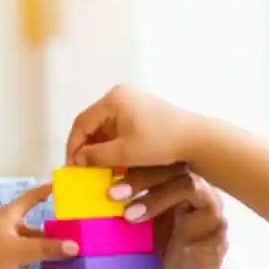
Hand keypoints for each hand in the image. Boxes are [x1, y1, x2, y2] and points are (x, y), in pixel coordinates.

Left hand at [0, 184, 77, 268]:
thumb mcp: (19, 251)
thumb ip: (47, 249)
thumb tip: (76, 246)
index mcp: (7, 216)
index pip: (30, 198)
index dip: (45, 192)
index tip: (61, 187)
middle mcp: (2, 226)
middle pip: (30, 225)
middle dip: (49, 230)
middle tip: (71, 234)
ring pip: (24, 243)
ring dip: (39, 249)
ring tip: (61, 256)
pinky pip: (16, 258)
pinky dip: (28, 264)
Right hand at [65, 85, 206, 167]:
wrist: (197, 139)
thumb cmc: (161, 143)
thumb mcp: (125, 153)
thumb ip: (96, 156)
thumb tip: (77, 159)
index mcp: (113, 100)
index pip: (81, 124)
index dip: (73, 147)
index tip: (71, 168)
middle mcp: (120, 96)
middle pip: (92, 125)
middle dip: (86, 149)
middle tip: (81, 171)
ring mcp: (131, 103)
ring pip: (105, 129)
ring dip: (100, 150)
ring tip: (97, 170)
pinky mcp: (141, 113)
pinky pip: (118, 130)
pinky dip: (113, 146)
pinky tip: (113, 163)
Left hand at [110, 164, 226, 268]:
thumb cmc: (156, 255)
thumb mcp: (133, 232)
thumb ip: (116, 213)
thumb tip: (78, 200)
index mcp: (168, 184)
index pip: (152, 162)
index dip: (127, 164)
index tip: (101, 173)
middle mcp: (190, 188)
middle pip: (170, 166)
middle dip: (141, 175)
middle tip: (112, 194)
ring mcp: (208, 206)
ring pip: (189, 184)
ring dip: (158, 197)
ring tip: (131, 216)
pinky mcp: (217, 229)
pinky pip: (207, 216)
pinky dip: (183, 223)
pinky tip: (163, 235)